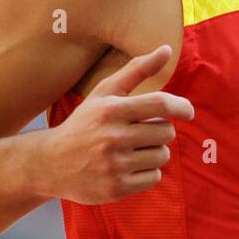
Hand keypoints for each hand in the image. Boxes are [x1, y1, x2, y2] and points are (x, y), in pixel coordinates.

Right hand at [41, 45, 193, 203]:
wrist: (50, 163)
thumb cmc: (84, 123)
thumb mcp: (104, 93)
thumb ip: (136, 70)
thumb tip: (167, 49)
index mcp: (111, 110)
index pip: (159, 104)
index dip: (181, 106)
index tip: (187, 111)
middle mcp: (112, 137)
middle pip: (166, 132)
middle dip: (160, 131)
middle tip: (142, 132)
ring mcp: (114, 165)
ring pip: (162, 155)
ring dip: (155, 151)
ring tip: (134, 149)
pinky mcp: (116, 188)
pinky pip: (154, 177)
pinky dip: (148, 171)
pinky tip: (130, 166)